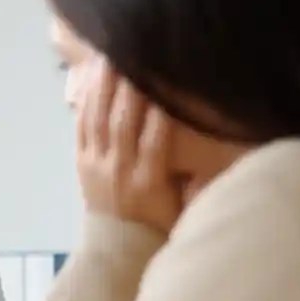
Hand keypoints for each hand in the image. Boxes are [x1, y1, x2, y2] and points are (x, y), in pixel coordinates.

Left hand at [76, 59, 182, 234]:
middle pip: (122, 122)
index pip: (155, 139)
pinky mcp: (82, 162)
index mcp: (149, 180)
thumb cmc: (158, 222)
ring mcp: (97, 165)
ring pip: (99, 120)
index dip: (159, 108)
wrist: (118, 247)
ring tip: (108, 56)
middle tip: (132, 52)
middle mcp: (121, 169)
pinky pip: (81, 128)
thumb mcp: (180, 203)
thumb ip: (192, 176)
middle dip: (127, 87)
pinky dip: (85, 103)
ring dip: (103, 87)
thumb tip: (217, 147)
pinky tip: (90, 80)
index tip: (164, 80)